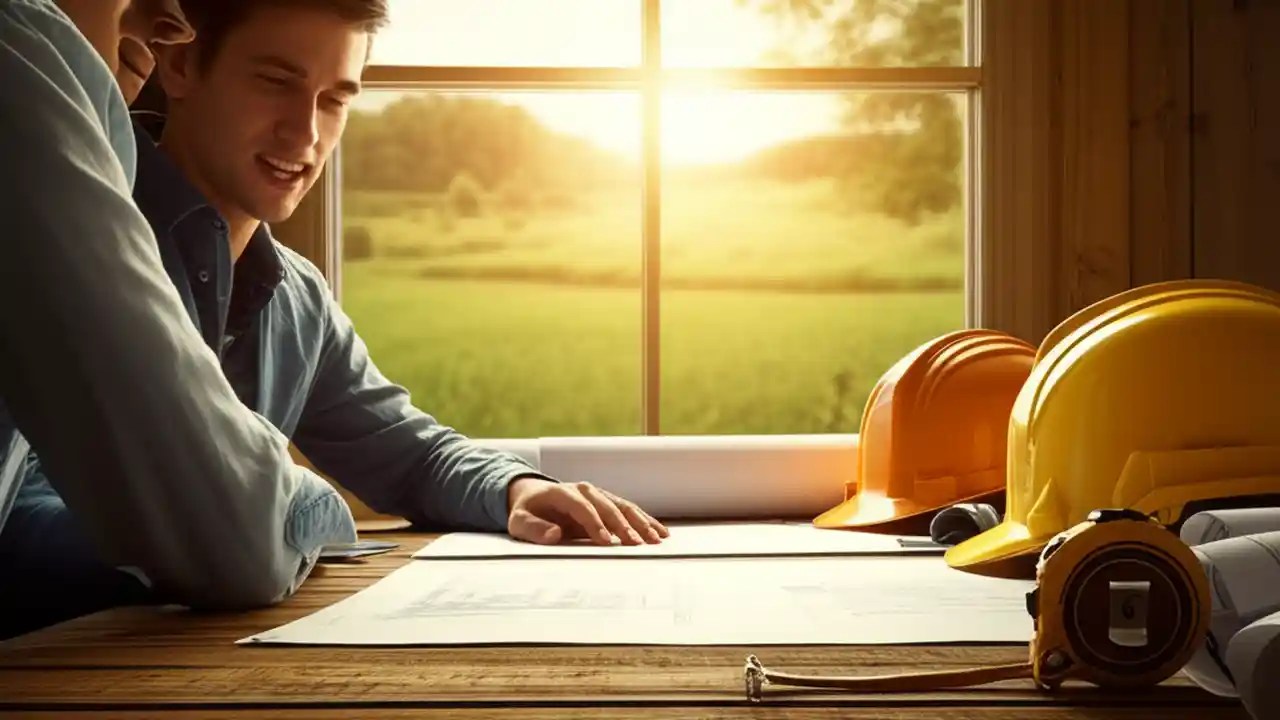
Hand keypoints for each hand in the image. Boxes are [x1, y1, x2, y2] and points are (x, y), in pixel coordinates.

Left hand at [506, 477, 669, 545]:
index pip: (582, 507)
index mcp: (563, 493)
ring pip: (623, 507)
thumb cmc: (526, 512)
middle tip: (636, 544)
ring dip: (641, 523)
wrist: (533, 497)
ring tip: (655, 539)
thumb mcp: (519, 521)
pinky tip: (659, 532)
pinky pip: (629, 510)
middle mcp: (585, 490)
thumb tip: (553, 535)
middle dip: (623, 526)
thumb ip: (534, 528)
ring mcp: (598, 495)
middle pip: (608, 506)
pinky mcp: (607, 503)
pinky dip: (645, 521)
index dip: (594, 524)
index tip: (605, 542)